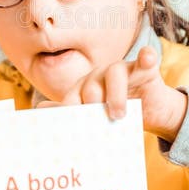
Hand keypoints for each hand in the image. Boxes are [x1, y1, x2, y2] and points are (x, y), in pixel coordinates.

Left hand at [37, 46, 186, 142]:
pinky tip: (147, 58)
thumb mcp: (96, 117)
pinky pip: (145, 59)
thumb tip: (39, 109)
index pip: (72, 99)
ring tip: (117, 115)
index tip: (72, 132)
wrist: (150, 109)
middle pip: (90, 86)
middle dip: (92, 106)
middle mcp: (99, 75)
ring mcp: (122, 69)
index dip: (71, 115)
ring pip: (114, 73)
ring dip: (115, 95)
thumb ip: (72, 114)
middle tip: (98, 125)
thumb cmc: (118, 112)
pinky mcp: (144, 69)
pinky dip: (146, 57)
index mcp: (83, 88)